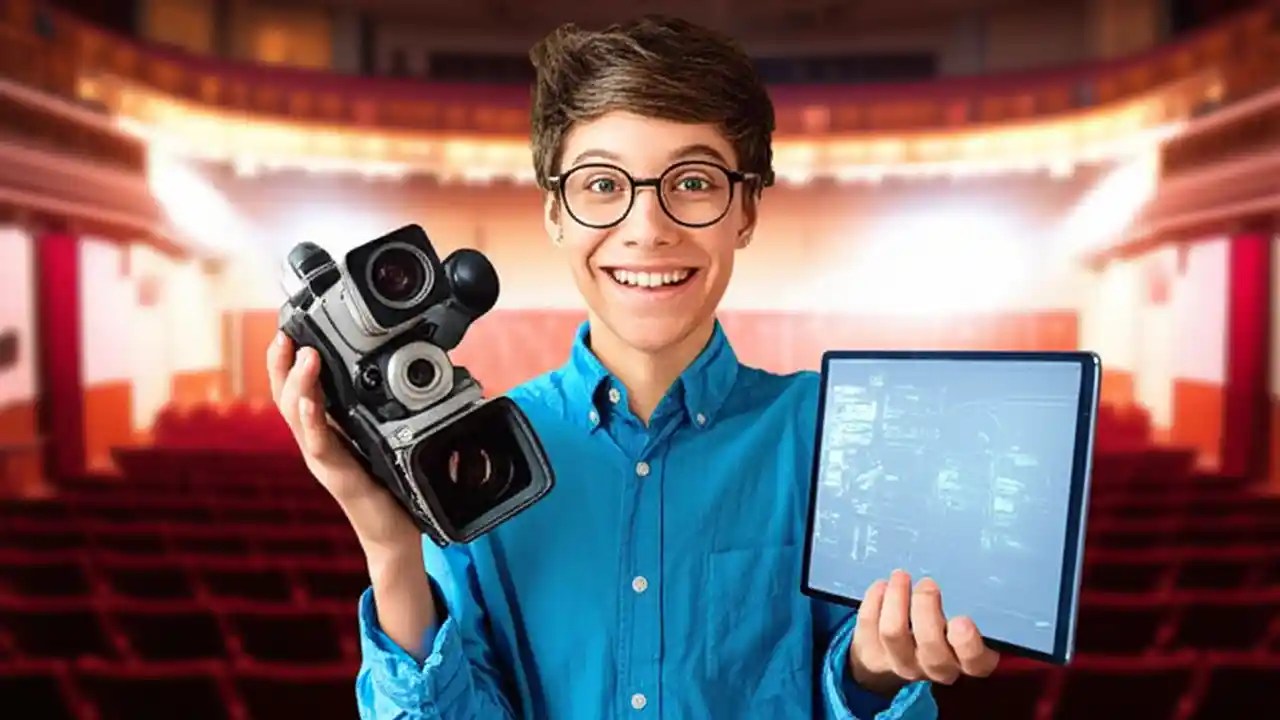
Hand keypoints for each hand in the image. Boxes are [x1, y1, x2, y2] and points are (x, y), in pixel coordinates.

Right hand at [267, 331, 418, 551]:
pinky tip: (311, 402)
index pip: (296, 389)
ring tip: (306, 355)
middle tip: (286, 333)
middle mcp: (317, 442)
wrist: (394, 533)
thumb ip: (378, 408)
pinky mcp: (337, 476)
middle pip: (285, 397)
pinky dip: (312, 420)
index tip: (287, 327)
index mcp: (325, 430)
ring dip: (299, 382)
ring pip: (296, 415)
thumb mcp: (382, 436)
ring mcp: (322, 460)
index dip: (287, 360)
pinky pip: (319, 444)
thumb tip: (395, 369)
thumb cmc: (388, 483)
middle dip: (281, 363)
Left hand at [849, 570, 999, 695]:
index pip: (975, 661)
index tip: (962, 619)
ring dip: (897, 598)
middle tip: (928, 584)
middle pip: (930, 643)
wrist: (902, 653)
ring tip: (902, 576)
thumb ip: (971, 604)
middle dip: (926, 607)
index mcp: (968, 660)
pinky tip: (882, 585)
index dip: (967, 643)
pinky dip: (874, 601)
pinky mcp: (873, 655)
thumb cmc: (946, 626)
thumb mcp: (967, 621)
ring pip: (894, 633)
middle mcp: (937, 668)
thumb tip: (973, 569)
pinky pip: (869, 626)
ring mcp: (903, 663)